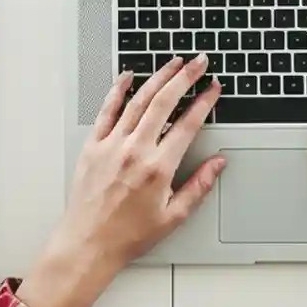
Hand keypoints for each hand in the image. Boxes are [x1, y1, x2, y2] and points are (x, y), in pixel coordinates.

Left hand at [17, 55, 223, 306]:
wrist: (87, 244)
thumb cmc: (128, 235)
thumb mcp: (174, 216)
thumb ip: (199, 186)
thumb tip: (218, 164)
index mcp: (158, 168)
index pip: (188, 124)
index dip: (204, 101)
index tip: (213, 88)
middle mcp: (135, 151)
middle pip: (164, 102)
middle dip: (185, 77)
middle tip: (198, 62)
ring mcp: (112, 145)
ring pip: (138, 101)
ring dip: (158, 77)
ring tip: (173, 63)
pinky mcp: (93, 146)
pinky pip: (107, 111)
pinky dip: (118, 90)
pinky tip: (128, 76)